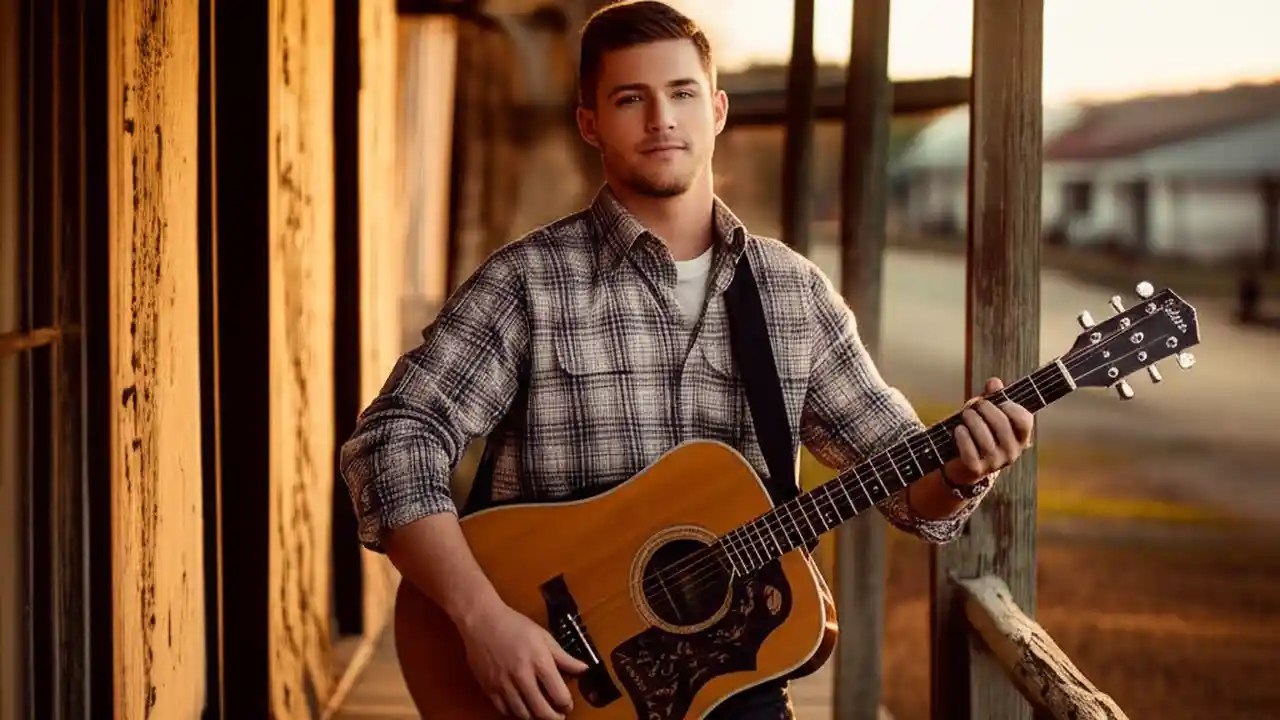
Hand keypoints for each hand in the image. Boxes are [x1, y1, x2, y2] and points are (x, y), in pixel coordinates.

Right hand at [457, 599, 588, 719]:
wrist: (482, 621)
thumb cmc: (516, 626)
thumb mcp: (544, 637)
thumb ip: (564, 657)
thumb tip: (584, 670)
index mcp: (539, 662)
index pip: (559, 694)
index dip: (567, 704)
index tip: (567, 705)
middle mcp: (522, 676)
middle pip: (541, 709)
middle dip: (553, 718)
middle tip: (558, 717)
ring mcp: (504, 684)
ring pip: (523, 713)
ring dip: (535, 717)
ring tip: (541, 714)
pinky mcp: (489, 688)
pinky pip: (504, 710)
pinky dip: (515, 714)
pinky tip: (522, 709)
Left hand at [949, 377, 1033, 483]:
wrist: (962, 463)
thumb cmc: (979, 432)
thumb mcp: (987, 413)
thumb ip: (993, 397)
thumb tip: (994, 382)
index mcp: (1020, 438)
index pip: (1023, 421)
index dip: (1011, 406)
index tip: (999, 400)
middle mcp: (1011, 452)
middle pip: (1002, 425)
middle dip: (986, 409)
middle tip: (976, 404)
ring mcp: (994, 463)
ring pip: (985, 438)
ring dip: (972, 421)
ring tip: (966, 414)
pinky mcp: (976, 469)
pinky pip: (970, 451)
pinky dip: (963, 437)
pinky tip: (959, 429)